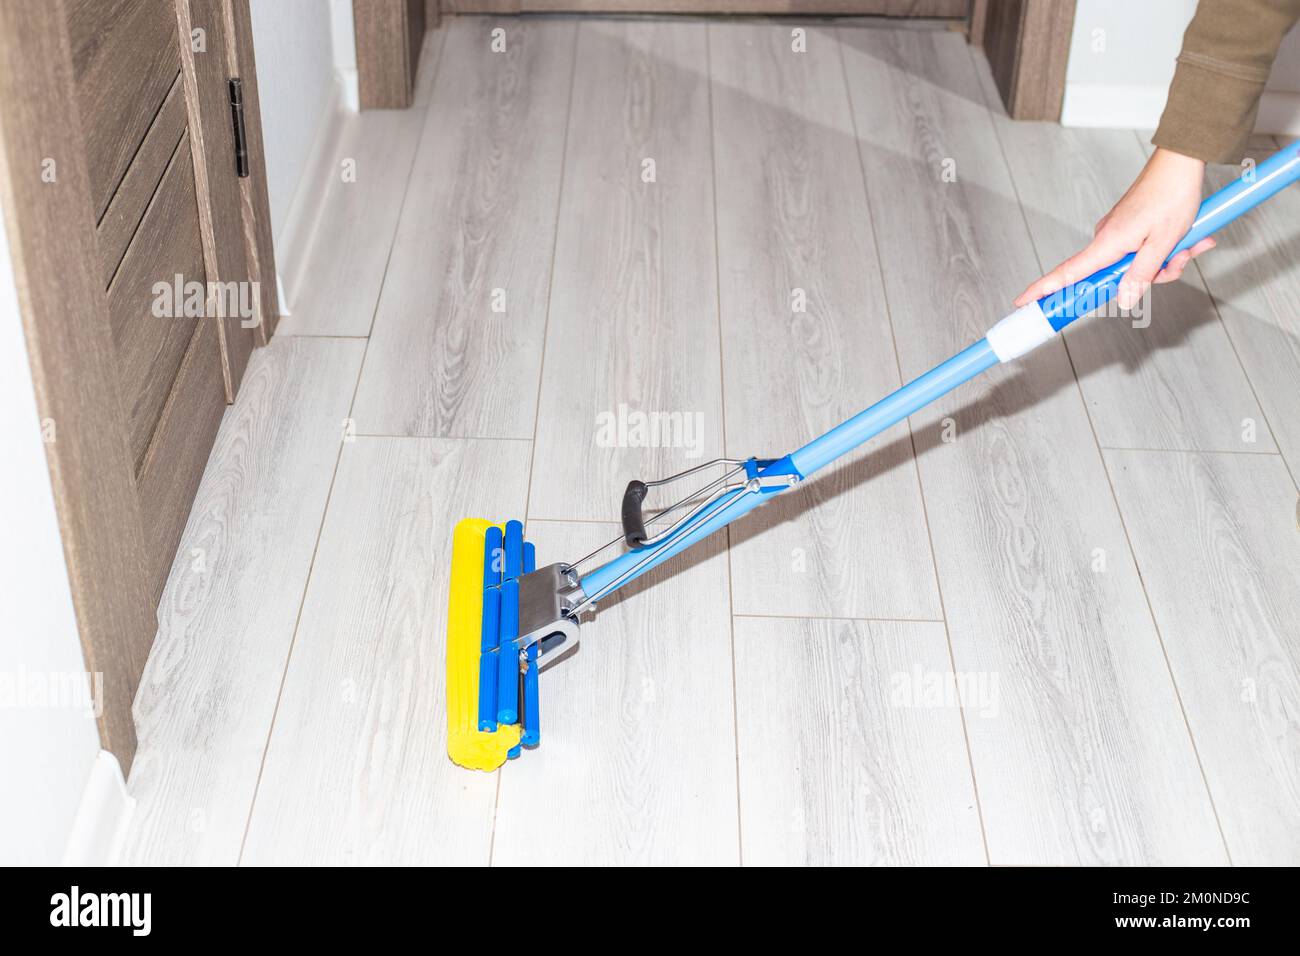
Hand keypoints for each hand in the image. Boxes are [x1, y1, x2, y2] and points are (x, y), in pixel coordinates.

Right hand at [1015, 147, 1214, 309]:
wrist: (1180, 162)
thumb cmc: (1171, 195)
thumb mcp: (1162, 243)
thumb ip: (1142, 274)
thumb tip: (1123, 300)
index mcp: (1107, 243)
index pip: (1067, 273)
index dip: (1044, 289)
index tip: (1023, 301)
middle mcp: (1107, 238)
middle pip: (1115, 276)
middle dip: (1150, 276)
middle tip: (1177, 261)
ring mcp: (1118, 232)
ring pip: (1135, 264)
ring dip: (1164, 261)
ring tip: (1187, 245)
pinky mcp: (1130, 227)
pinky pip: (1143, 250)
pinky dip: (1165, 249)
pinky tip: (1186, 240)